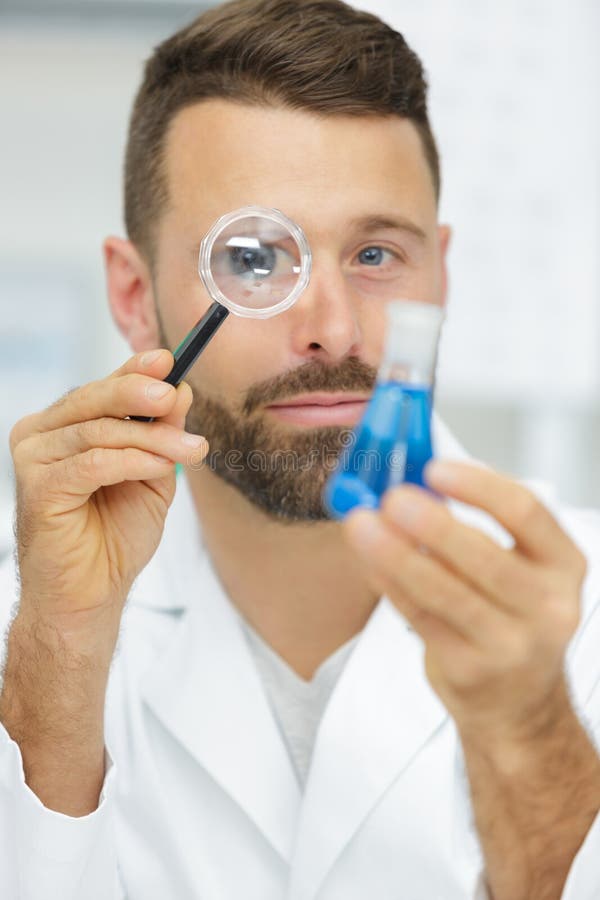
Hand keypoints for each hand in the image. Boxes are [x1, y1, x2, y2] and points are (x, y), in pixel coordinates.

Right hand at [9, 348, 207, 657]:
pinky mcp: (37, 487)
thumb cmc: (116, 537)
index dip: (135, 371)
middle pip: (94, 400)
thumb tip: (180, 389)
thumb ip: (162, 433)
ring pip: (99, 431)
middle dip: (142, 395)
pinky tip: (160, 466)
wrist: (92, 596)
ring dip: (151, 438)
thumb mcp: (152, 475)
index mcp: (67, 426)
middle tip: (175, 394)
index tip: (170, 359)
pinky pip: (92, 462)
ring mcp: (34, 459)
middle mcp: (43, 435)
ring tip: (189, 450)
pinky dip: (131, 461)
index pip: (102, 388)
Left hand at [343, 461, 586, 743]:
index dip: (478, 486)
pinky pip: (421, 619)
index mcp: (563, 564)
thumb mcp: (517, 569)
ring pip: (446, 592)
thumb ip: (472, 524)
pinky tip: (368, 561)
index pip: (526, 512)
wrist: (518, 703)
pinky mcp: (471, 671)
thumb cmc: (509, 618)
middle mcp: (548, 606)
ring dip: (397, 554)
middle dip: (432, 523)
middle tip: (391, 497)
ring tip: (362, 525)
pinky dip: (390, 586)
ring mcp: (511, 645)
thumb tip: (409, 478)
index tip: (434, 469)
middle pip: (485, 556)